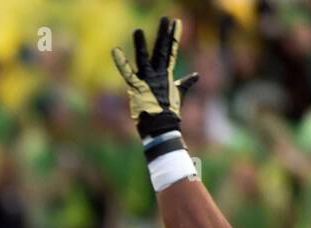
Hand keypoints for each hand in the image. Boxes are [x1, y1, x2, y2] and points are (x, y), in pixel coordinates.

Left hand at [111, 17, 198, 138]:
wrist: (162, 127)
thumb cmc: (169, 113)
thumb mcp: (178, 94)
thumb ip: (185, 83)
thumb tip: (196, 76)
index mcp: (166, 74)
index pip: (171, 51)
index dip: (174, 36)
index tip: (177, 22)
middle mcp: (157, 74)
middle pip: (161, 50)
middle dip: (163, 34)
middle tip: (165, 18)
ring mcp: (147, 80)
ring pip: (144, 58)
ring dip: (141, 44)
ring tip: (138, 30)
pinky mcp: (137, 87)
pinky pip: (127, 73)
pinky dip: (121, 63)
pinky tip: (115, 50)